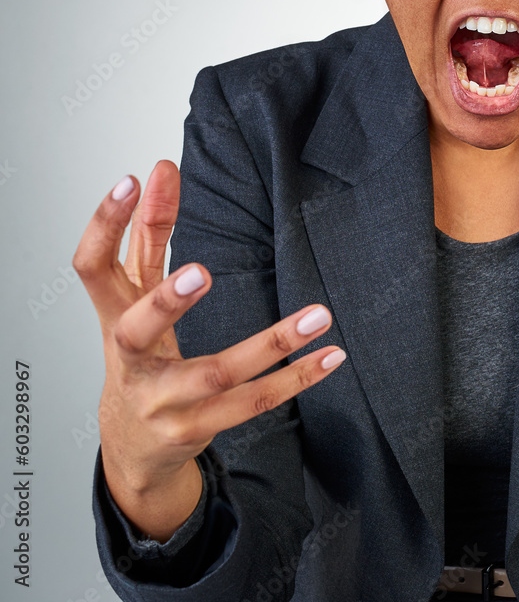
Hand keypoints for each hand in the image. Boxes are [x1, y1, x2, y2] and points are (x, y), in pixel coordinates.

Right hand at [74, 159, 346, 538]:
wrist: (132, 446)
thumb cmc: (139, 353)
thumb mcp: (137, 294)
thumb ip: (150, 231)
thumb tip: (160, 168)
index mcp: (112, 316)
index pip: (92, 267)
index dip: (104, 225)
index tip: (131, 181)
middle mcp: (129, 362)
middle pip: (135, 331)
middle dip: (166, 303)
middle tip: (202, 272)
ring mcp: (161, 401)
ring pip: (216, 374)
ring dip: (272, 344)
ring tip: (319, 314)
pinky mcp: (196, 428)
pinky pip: (251, 404)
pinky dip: (294, 380)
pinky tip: (329, 355)